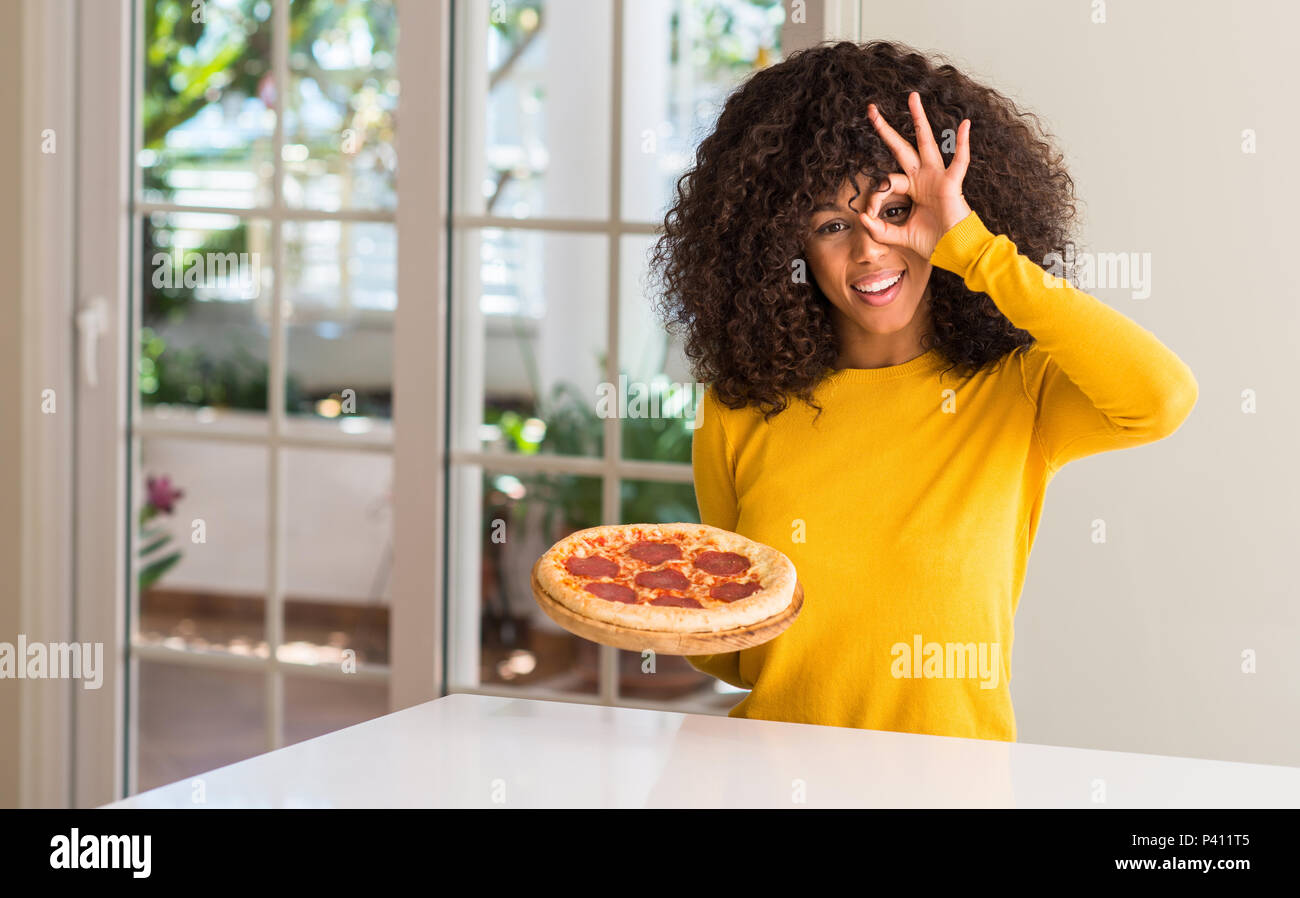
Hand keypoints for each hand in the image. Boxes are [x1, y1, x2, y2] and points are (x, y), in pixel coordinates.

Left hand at [861, 92, 971, 259]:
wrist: (953, 251)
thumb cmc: (931, 242)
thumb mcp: (898, 236)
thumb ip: (878, 229)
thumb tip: (861, 217)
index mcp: (912, 188)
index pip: (886, 181)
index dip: (874, 197)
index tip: (869, 216)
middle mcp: (923, 177)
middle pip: (902, 147)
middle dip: (886, 129)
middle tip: (872, 110)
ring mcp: (937, 177)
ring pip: (926, 142)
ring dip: (919, 119)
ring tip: (912, 98)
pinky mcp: (951, 184)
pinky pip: (959, 161)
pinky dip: (963, 144)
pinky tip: (964, 125)